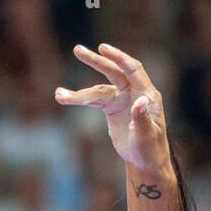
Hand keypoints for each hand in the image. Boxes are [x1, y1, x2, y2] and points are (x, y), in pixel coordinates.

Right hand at [54, 43, 169, 171]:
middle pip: (113, 72)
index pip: (133, 70)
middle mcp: (134, 92)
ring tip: (59, 95)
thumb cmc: (151, 149)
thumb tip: (139, 101)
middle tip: (78, 50)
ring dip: (79, 93)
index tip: (102, 49)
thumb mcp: (147, 136)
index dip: (119, 58)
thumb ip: (142, 118)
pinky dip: (79, 100)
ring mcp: (122, 98)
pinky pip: (93, 100)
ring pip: (98, 90)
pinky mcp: (112, 106)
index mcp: (147, 94)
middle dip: (96, 62)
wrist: (145, 161)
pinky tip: (62, 98)